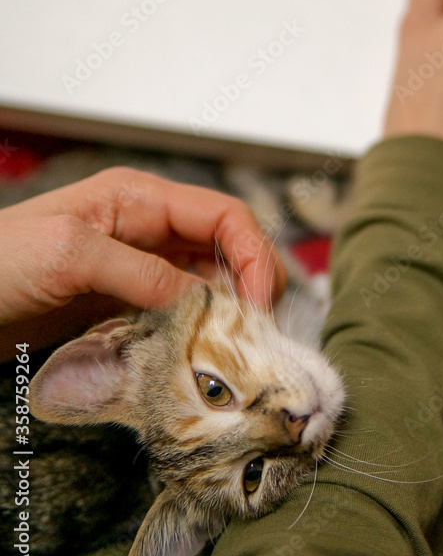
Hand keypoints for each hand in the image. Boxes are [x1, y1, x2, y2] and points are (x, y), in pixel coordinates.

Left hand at [0, 166, 286, 358]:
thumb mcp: (70, 254)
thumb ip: (142, 273)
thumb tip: (207, 302)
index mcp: (140, 199)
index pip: (223, 216)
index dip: (252, 254)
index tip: (259, 303)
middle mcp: (148, 229)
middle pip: (225, 250)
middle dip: (250, 285)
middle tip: (257, 333)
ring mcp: (137, 268)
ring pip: (207, 286)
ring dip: (227, 315)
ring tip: (235, 350)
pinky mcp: (124, 304)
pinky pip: (178, 315)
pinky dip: (196, 334)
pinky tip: (199, 356)